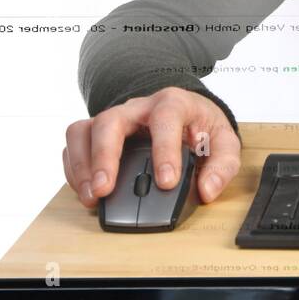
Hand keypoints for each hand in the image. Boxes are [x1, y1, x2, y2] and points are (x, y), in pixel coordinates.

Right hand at [62, 86, 241, 207]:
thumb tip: (208, 190)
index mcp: (173, 104)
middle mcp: (138, 107)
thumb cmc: (201, 127)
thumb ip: (222, 166)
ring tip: (92, 196)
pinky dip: (75, 168)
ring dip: (83, 164)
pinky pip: (76, 143)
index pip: (165, 118)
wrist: (186, 113)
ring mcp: (115, 118)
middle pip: (111, 120)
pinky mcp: (97, 132)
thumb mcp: (223, 142)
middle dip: (105, 156)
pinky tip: (85, 190)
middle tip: (106, 189)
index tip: (166, 182)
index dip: (164, 150)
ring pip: (85, 130)